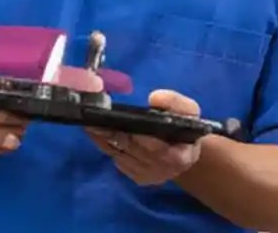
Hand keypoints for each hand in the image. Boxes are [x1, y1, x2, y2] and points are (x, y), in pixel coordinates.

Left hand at [86, 89, 202, 185]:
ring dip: (103, 140)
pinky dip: (106, 146)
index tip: (116, 121)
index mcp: (179, 157)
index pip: (154, 148)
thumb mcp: (189, 110)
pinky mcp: (137, 178)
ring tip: (89, 123)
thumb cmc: (186, 127)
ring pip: (120, 156)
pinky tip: (96, 133)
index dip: (135, 135)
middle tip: (92, 118)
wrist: (186, 151)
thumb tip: (154, 98)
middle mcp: (162, 170)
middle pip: (132, 150)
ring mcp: (148, 176)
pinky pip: (118, 160)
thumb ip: (174, 102)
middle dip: (111, 134)